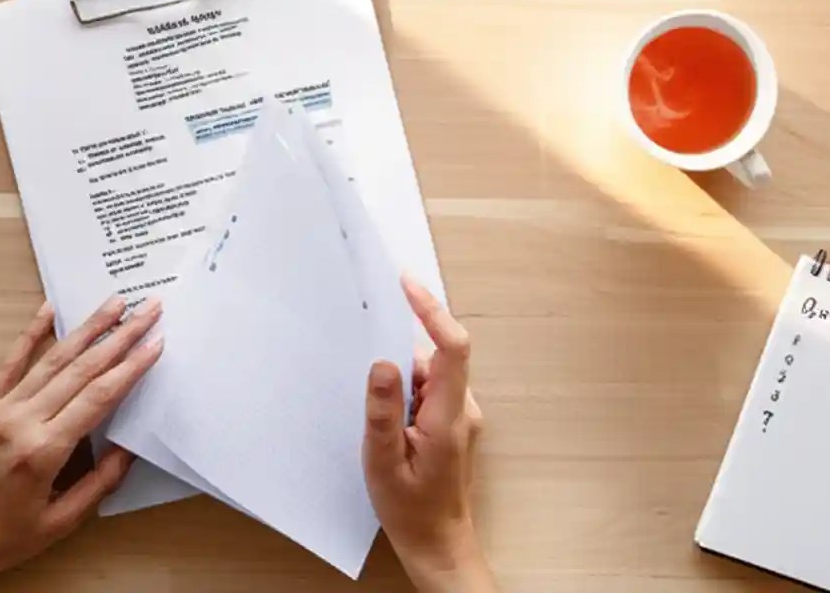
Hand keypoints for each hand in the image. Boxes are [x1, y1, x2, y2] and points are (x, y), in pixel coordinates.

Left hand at [0, 296, 163, 592]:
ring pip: (50, 359)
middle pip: (81, 369)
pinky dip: (29, 334)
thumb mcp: (62, 521)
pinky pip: (7, 363)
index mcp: (44, 450)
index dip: (132, 367)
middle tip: (147, 310)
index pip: (99, 397)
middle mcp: (21, 421)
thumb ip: (101, 482)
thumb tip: (130, 449)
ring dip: (87, 328)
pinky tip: (48, 310)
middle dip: (120, 337)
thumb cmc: (2, 539)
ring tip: (114, 303)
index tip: (155, 343)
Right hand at [363, 277, 495, 592]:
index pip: (453, 347)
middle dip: (400, 355)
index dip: (432, 311)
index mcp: (449, 416)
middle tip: (366, 362)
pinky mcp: (455, 423)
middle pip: (437, 357)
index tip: (407, 285)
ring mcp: (462, 416)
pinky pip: (432, 391)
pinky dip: (409, 394)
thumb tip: (382, 363)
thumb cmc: (411, 511)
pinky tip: (389, 423)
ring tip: (379, 418)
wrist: (439, 543)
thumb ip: (383, 412)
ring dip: (403, 383)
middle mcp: (463, 409)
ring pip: (431, 375)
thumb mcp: (382, 462)